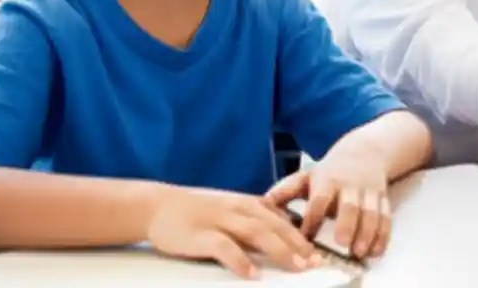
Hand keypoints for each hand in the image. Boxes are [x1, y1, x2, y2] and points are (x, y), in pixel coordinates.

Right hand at [145, 185, 318, 279]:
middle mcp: (239, 209)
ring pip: (256, 233)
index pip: (283, 219)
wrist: (157, 205)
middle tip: (316, 262)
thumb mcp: (231, 208)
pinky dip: (240, 260)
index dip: (303, 236)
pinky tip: (251, 273)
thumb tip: (284, 232)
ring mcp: (220, 220)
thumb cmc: (196, 210)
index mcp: (248, 203)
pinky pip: (224, 247)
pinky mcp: (200, 234)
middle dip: (299, 245)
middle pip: (276, 226)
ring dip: (279, 250)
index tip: (320, 252)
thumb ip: (256, 219)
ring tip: (295, 267)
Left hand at [265, 155, 391, 260]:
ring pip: (372, 212)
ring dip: (368, 233)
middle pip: (350, 205)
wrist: (364, 152)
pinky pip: (386, 217)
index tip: (306, 238)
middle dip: (348, 224)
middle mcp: (350, 186)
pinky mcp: (383, 198)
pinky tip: (376, 251)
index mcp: (327, 181)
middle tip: (343, 243)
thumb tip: (262, 204)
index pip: (319, 200)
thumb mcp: (306, 176)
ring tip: (360, 252)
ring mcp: (369, 192)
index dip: (313, 219)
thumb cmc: (330, 171)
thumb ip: (285, 191)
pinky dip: (383, 235)